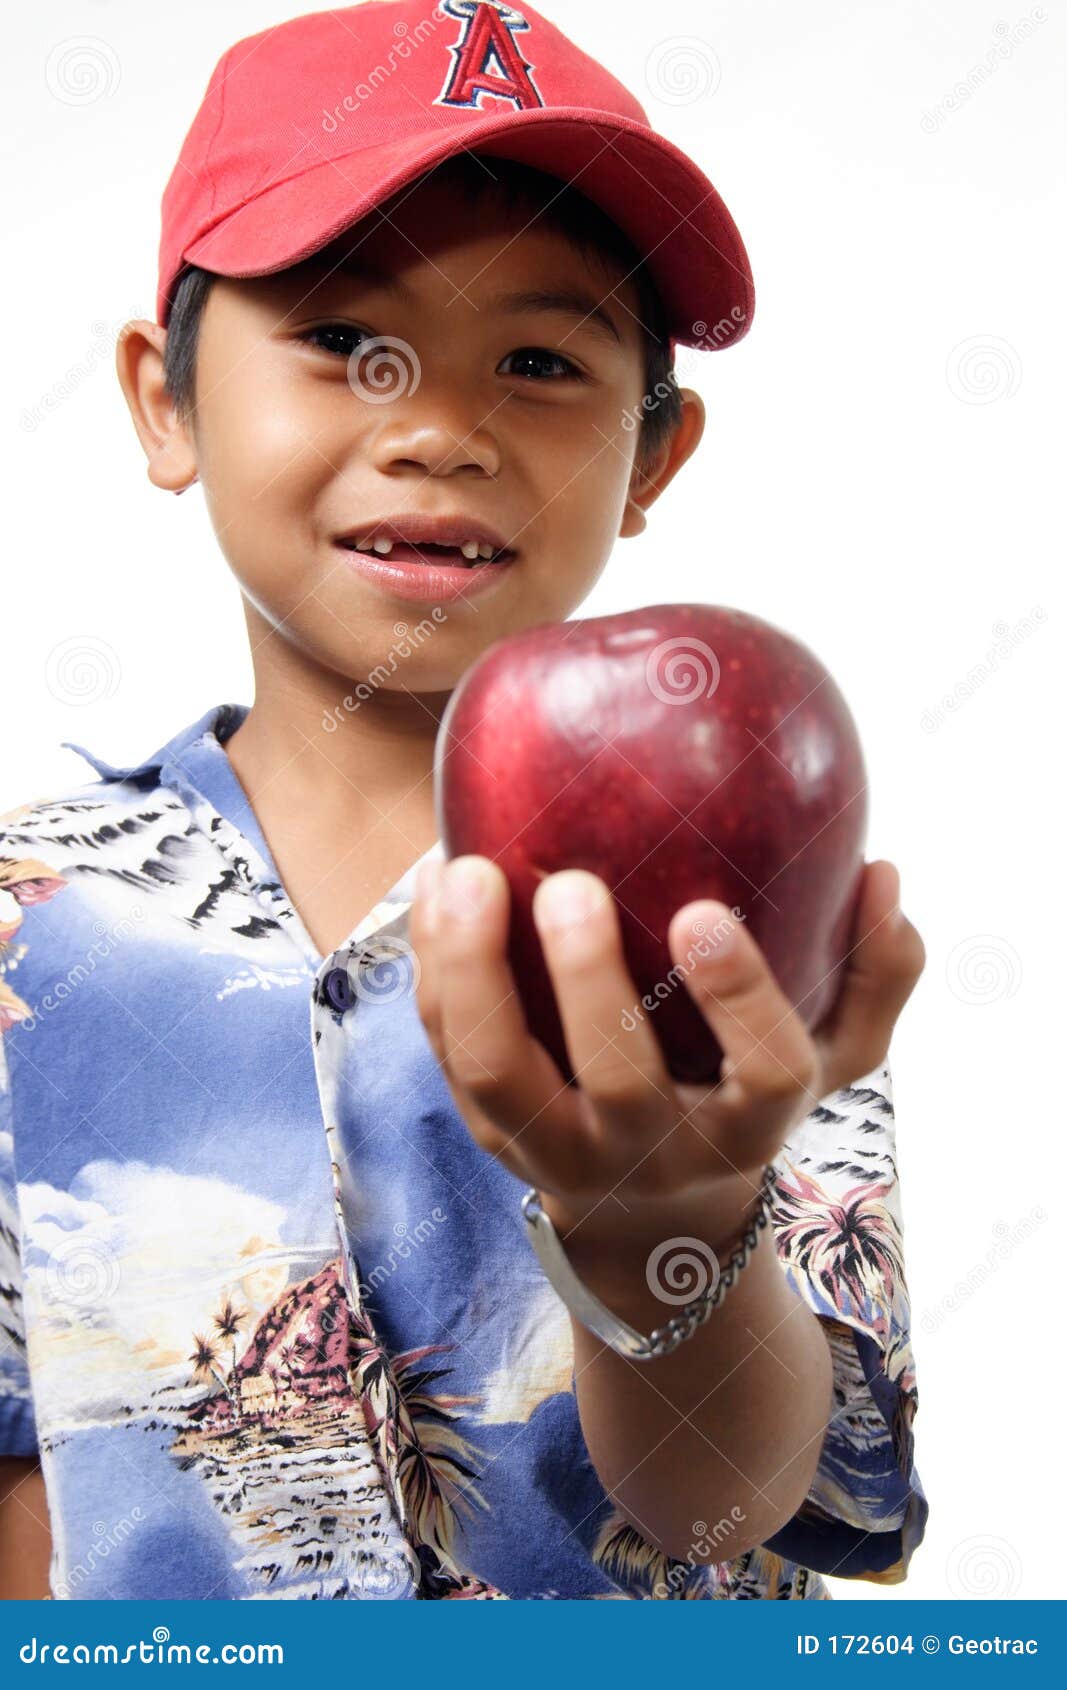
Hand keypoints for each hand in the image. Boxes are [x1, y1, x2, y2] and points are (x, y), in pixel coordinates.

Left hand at [409, 856, 924, 1265]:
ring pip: (503, 1077)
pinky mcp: (491, 1131)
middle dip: (590, 983)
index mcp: (748, 1128)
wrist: (650, 1216)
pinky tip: (438, 883)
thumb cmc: (745, 1097)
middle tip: (571, 885)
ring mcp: (559, 1150)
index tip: (707, 913)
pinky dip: (435, 969)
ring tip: (468, 875)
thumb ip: (875, 973)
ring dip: (476, 976)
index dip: (740, 1000)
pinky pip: (448, 1052)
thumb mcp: (832, 1056)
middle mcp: (652, 1153)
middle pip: (619, 1083)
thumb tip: (882, 875)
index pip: (766, 1075)